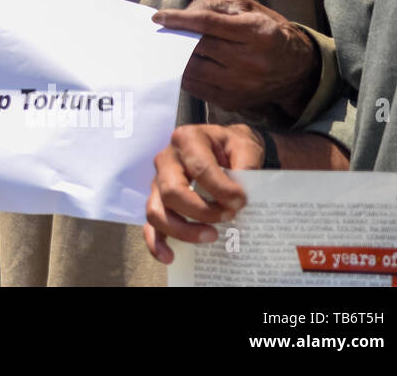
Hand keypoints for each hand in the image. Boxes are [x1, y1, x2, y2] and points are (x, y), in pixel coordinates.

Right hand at [143, 123, 265, 263]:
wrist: (221, 147)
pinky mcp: (157, 201)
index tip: (242, 202)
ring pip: (157, 211)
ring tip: (211, 237)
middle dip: (203, 211)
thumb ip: (247, 162)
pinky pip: (149, 225)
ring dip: (183, 230)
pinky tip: (170, 257)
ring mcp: (157, 182)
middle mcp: (166, 160)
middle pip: (173, 192)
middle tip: (228, 218)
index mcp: (186, 140)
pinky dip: (156, 243)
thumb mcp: (244, 145)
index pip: (200, 169)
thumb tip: (241, 190)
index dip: (222, 190)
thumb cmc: (230, 147)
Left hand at [153, 0, 317, 114]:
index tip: (158, 17)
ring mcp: (241, 86)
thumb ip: (214, 7)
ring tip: (169, 48)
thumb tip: (182, 15)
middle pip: (198, 48)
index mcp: (257, 33)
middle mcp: (250, 62)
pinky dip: (185, 74)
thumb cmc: (268, 31)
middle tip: (162, 33)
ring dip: (176, 58)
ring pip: (193, 70)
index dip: (179, 19)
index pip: (208, 24)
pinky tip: (183, 64)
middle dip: (175, 38)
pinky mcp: (232, 102)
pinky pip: (196, 88)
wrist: (297, 70)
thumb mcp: (249, 9)